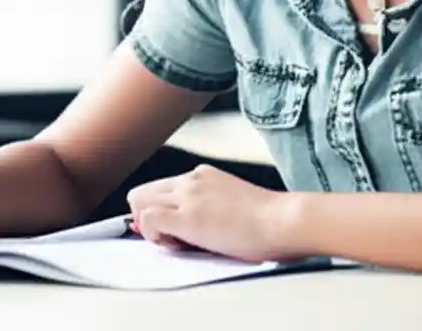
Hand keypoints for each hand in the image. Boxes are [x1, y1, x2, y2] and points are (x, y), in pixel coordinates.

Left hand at [126, 164, 294, 262]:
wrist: (283, 220)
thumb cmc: (268, 221)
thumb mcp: (231, 204)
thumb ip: (206, 209)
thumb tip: (184, 228)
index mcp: (201, 176)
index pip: (158, 189)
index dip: (157, 212)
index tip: (172, 232)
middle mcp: (190, 180)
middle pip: (141, 193)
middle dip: (146, 218)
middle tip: (170, 238)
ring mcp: (188, 195)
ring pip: (138, 201)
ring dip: (148, 226)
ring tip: (176, 242)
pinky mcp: (188, 217)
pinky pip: (148, 219)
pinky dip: (152, 234)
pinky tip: (176, 244)